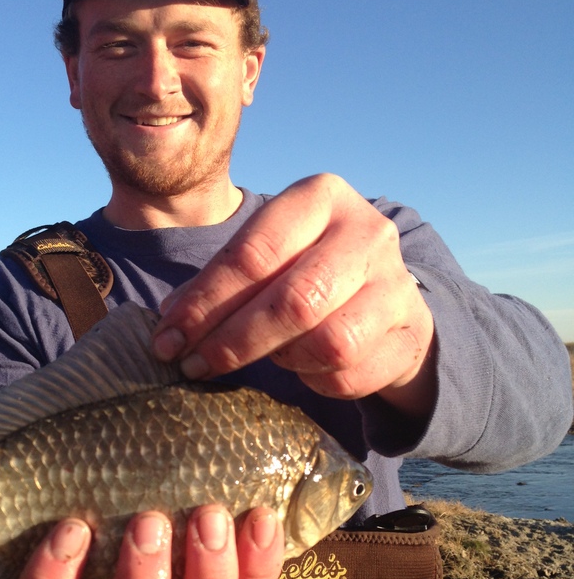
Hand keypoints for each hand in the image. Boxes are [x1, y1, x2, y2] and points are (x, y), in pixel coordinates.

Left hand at [153, 173, 436, 418]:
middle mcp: (367, 234)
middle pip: (294, 301)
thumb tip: (171, 324)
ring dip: (282, 359)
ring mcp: (396, 284)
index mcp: (322, 197)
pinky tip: (302, 369)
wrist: (383, 293)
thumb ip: (219, 281)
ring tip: (266, 357)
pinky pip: (348, 374)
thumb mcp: (265, 255)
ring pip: (329, 343)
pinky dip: (314, 381)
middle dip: (233, 340)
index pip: (254, 253)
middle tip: (195, 364)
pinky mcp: (410, 333)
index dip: (206, 301)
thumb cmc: (305, 267)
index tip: (169, 336)